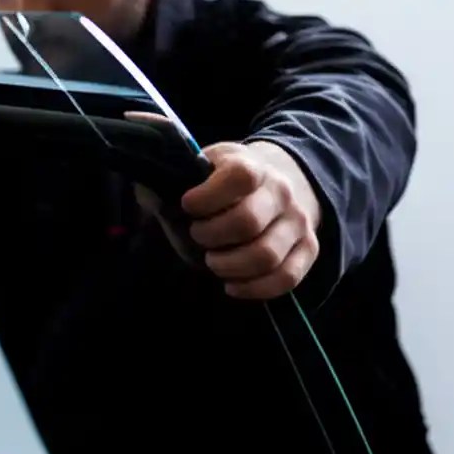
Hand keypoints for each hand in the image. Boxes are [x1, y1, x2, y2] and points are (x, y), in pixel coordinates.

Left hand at [181, 141, 321, 299]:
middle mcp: (281, 192)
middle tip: (197, 237)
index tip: (187, 205)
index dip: (206, 197)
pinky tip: (232, 284)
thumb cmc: (227, 179)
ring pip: (267, 256)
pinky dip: (255, 289)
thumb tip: (145, 179)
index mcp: (252, 166)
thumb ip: (171, 173)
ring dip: (230, 266)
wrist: (282, 177)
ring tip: (213, 262)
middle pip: (247, 223)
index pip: (238, 178)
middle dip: (211, 237)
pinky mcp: (308, 249)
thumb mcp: (202, 164)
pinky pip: (287, 278)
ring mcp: (298, 222)